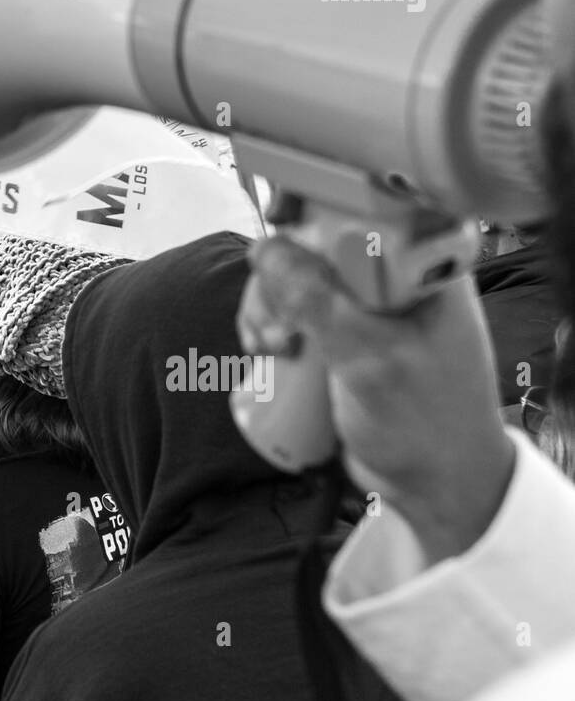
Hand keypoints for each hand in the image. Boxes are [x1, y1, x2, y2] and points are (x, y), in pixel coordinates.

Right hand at [239, 234, 514, 564]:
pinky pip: (293, 311)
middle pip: (311, 245)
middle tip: (278, 332)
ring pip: (293, 279)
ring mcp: (366, 305)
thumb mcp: (369, 358)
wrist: (436, 488)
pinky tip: (267, 353)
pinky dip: (270, 326)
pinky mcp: (344, 332)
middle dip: (278, 283)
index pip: (352, 212)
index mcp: (420, 266)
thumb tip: (264, 250)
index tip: (272, 248)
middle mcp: (393, 276)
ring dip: (267, 309)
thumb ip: (318, 301)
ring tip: (271, 350)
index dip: (305, 218)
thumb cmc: (427, 426)